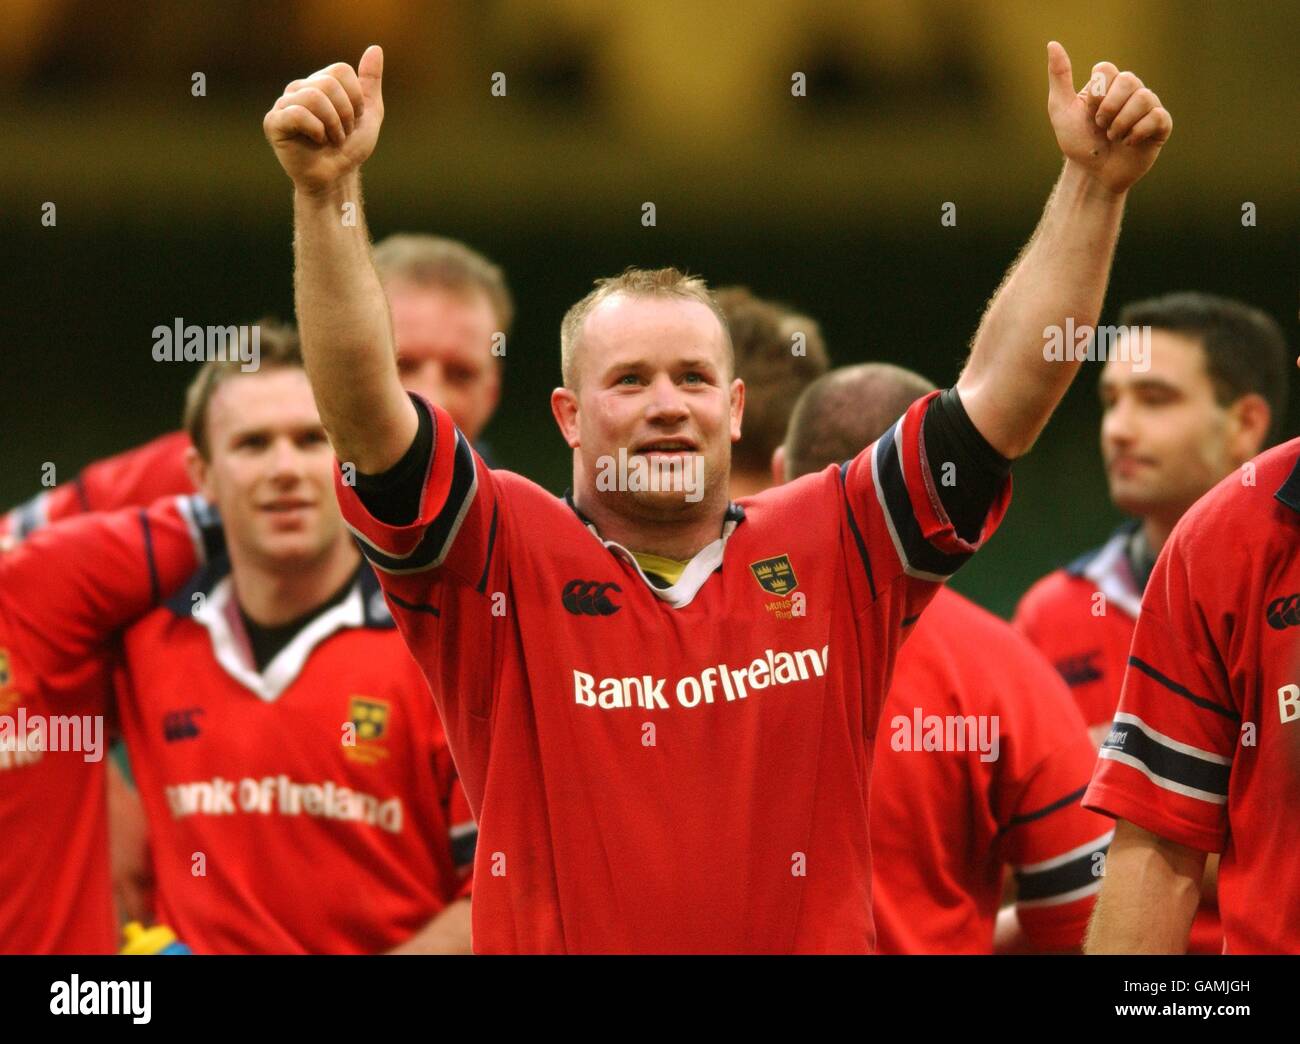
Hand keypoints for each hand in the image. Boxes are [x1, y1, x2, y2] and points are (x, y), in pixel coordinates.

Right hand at [263, 44, 384, 194]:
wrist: (336, 178)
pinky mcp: (274, 122)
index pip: (341, 71)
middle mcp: (299, 88)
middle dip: (345, 115)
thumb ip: (370, 82)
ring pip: (315, 97)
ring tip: (331, 140)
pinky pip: (297, 113)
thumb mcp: (369, 113)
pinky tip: (316, 141)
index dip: (355, 99)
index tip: (353, 120)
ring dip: (333, 125)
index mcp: (319, 82)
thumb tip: (375, 48)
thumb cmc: (349, 148)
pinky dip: (316, 130)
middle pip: (329, 84)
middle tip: (342, 134)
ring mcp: (284, 104)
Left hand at [1046, 41, 1171, 194]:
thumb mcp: (1061, 110)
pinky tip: (1129, 143)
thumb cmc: (1078, 142)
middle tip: (1101, 127)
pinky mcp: (1161, 124)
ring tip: (1114, 138)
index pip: (1106, 69)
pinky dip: (1137, 134)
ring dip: (1121, 125)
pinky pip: (1157, 117)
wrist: (1092, 174)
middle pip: (1128, 80)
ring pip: (1143, 98)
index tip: (1089, 112)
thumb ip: (1059, 77)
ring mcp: (1148, 106)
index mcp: (1109, 84)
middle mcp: (1131, 90)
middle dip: (1108, 109)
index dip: (1095, 94)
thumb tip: (1053, 44)